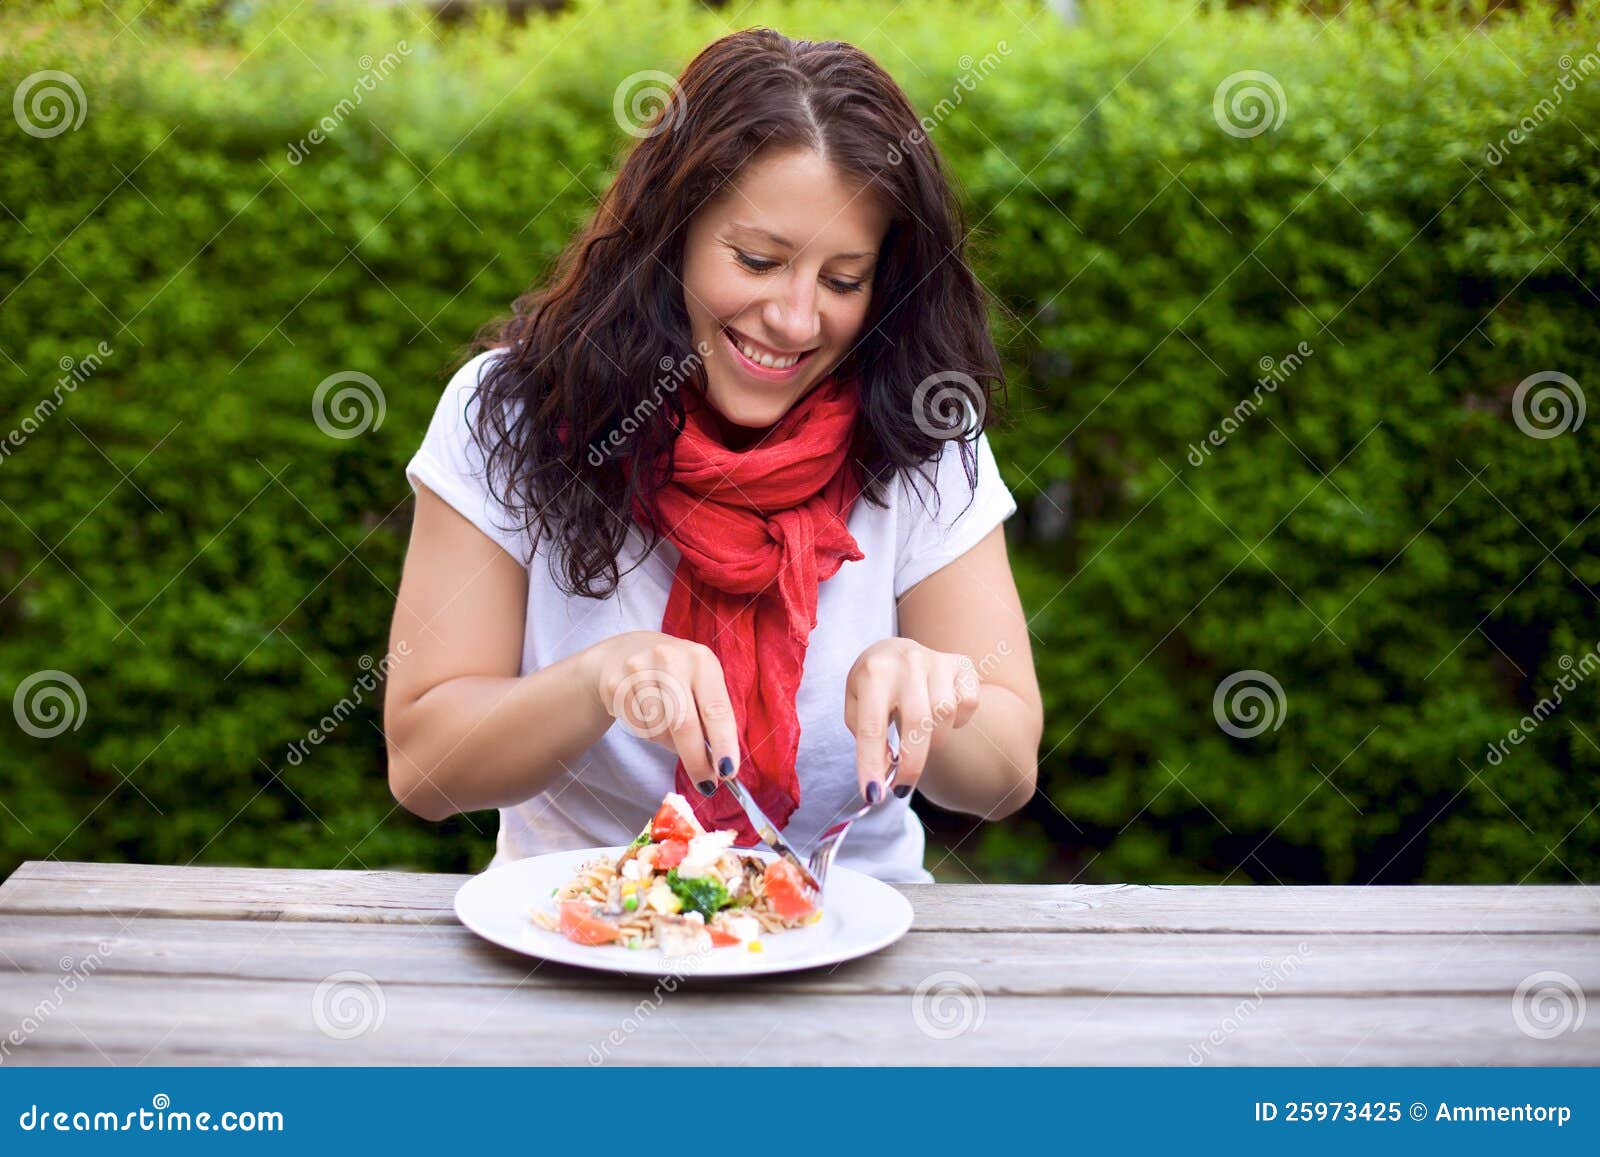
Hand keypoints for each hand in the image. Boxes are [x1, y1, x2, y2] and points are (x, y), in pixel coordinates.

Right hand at [585, 631, 739, 795]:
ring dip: (670, 743)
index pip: (716, 708)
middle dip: (696, 761)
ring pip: (659, 731)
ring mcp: (638, 670)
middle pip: (684, 725)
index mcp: (701, 659)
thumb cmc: (675, 674)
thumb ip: (711, 715)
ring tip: (669, 724)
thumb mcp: (700, 682)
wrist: (625, 652)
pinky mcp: (615, 685)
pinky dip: (649, 733)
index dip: (724, 743)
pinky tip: (648, 715)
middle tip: (706, 783)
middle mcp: (669, 659)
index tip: (728, 772)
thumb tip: (719, 764)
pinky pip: (638, 729)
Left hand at [844, 637, 981, 804]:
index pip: (872, 727)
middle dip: (911, 765)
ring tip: (918, 738)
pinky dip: (958, 720)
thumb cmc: (873, 687)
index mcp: (874, 671)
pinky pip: (969, 703)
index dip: (872, 765)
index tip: (873, 795)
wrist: (895, 650)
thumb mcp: (858, 707)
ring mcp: (938, 660)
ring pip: (945, 716)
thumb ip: (868, 739)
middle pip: (917, 723)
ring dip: (932, 740)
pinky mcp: (963, 665)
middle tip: (902, 788)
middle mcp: (908, 661)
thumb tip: (884, 775)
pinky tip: (941, 717)